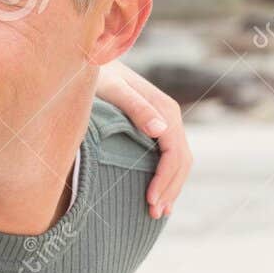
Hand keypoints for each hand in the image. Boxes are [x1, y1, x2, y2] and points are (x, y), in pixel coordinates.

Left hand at [93, 61, 191, 219]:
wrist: (92, 57)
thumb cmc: (97, 74)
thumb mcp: (111, 88)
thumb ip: (134, 106)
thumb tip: (161, 131)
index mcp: (164, 110)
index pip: (174, 153)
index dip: (165, 179)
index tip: (150, 201)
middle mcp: (169, 116)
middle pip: (181, 161)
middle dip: (170, 189)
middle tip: (153, 214)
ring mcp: (164, 122)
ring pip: (180, 161)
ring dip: (171, 188)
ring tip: (158, 212)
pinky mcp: (155, 126)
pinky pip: (169, 157)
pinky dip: (168, 178)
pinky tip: (159, 194)